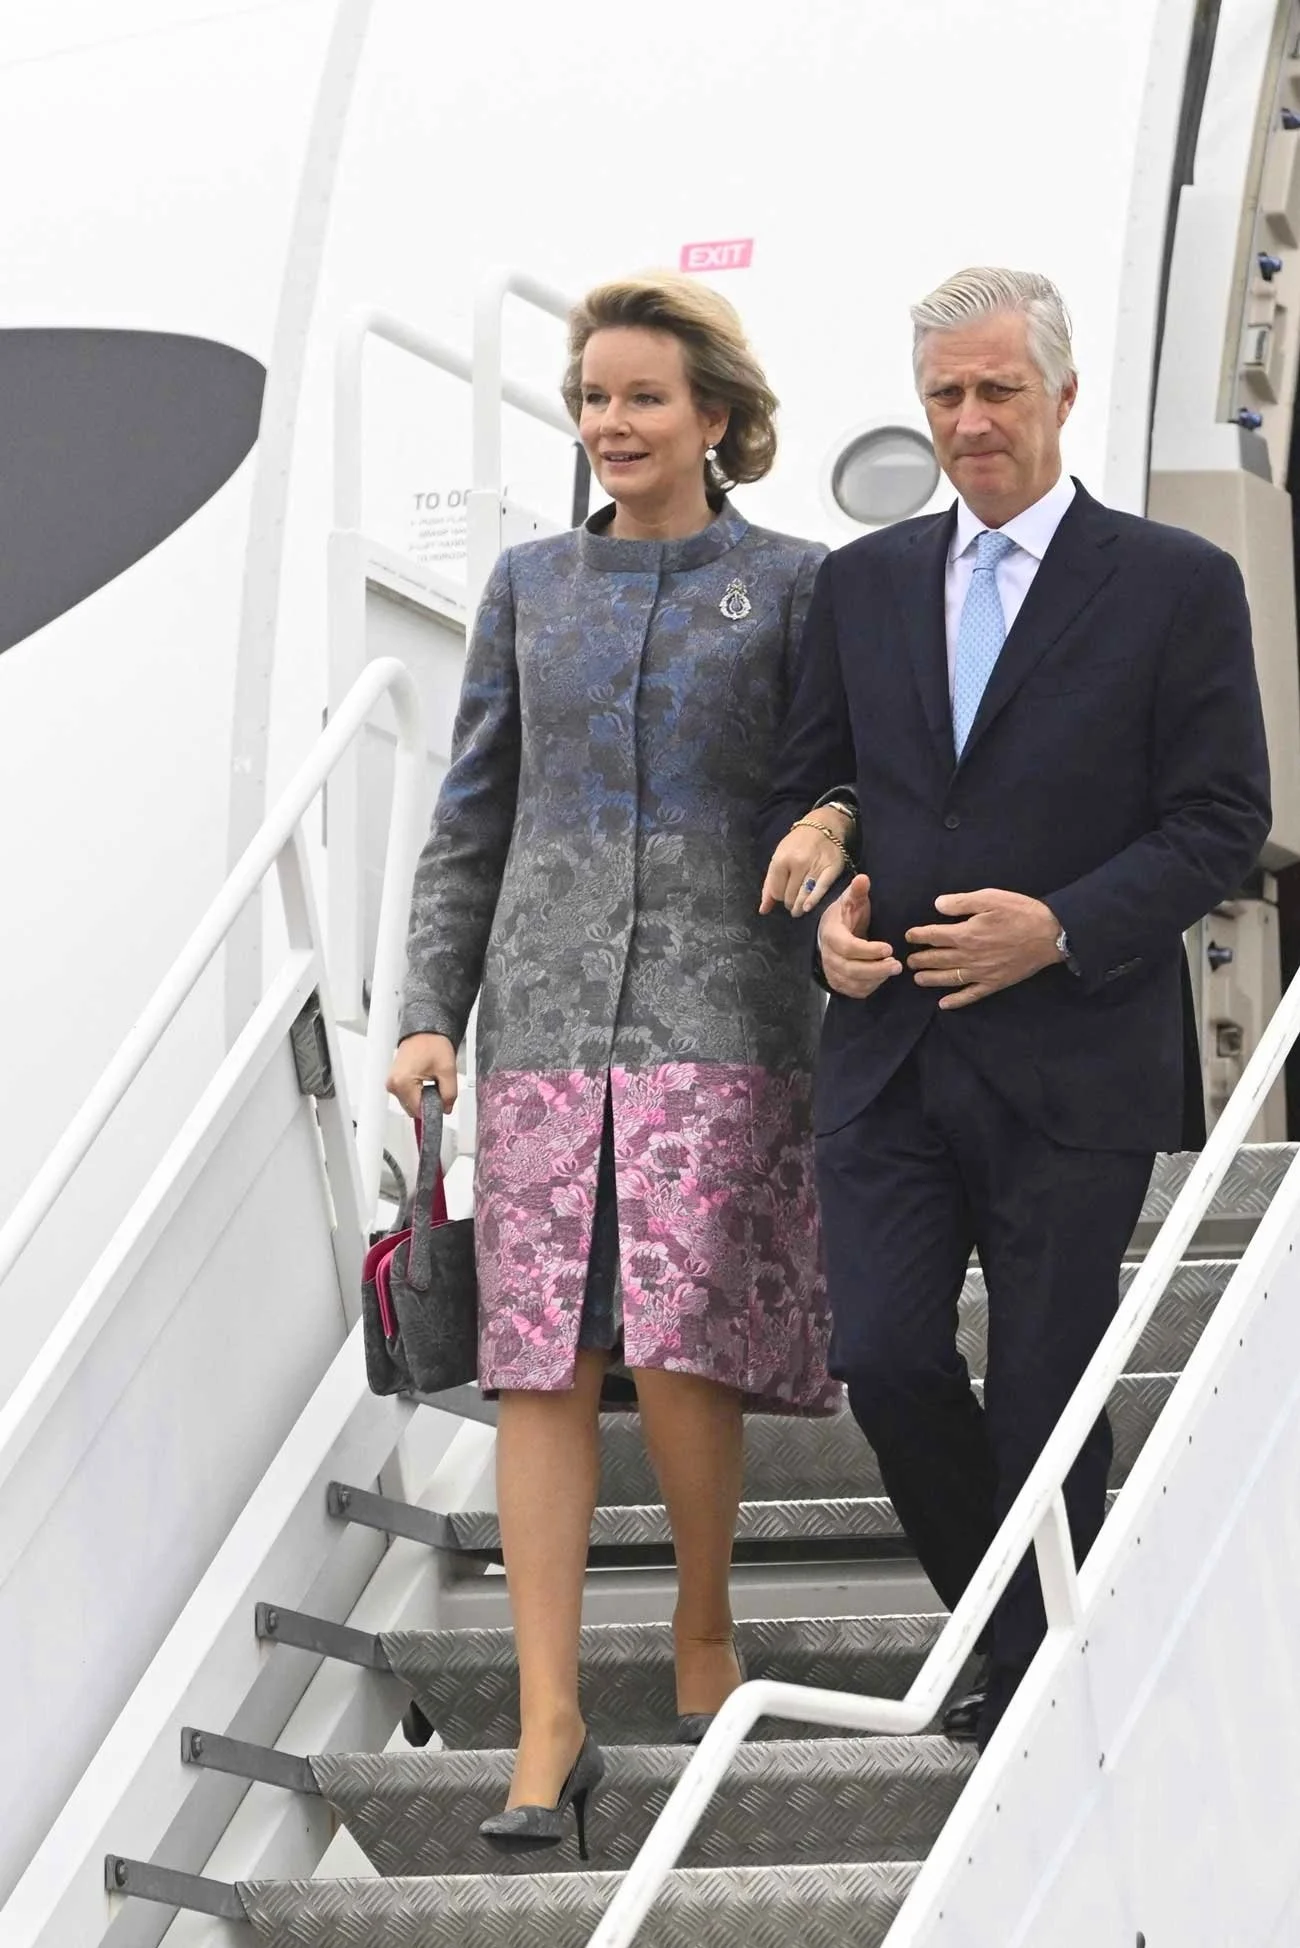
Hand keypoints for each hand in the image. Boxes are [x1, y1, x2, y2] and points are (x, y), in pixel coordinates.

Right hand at [386, 1032, 458, 1116]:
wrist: (425, 1030)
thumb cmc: (433, 1044)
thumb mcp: (448, 1071)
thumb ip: (449, 1094)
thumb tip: (446, 1108)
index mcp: (402, 1083)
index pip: (418, 1111)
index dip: (433, 1109)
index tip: (442, 1104)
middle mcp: (393, 1085)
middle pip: (413, 1109)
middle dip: (428, 1103)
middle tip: (438, 1087)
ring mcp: (392, 1083)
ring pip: (410, 1104)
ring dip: (423, 1098)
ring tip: (431, 1081)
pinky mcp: (394, 1081)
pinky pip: (407, 1095)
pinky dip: (418, 1093)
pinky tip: (424, 1081)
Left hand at [759, 805, 854, 917]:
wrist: (823, 826)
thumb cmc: (797, 844)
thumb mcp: (778, 858)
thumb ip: (769, 884)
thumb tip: (763, 910)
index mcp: (781, 859)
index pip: (776, 891)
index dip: (778, 896)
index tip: (782, 892)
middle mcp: (798, 863)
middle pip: (789, 896)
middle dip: (789, 902)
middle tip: (791, 900)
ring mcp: (815, 866)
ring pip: (803, 896)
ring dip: (799, 906)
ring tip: (798, 909)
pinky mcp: (831, 869)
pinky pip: (820, 890)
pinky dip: (812, 901)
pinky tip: (807, 907)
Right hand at [817, 874, 902, 998]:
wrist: (832, 931)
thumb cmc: (846, 915)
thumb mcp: (851, 900)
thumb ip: (858, 891)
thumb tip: (864, 879)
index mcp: (830, 934)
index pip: (847, 947)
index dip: (868, 950)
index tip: (889, 948)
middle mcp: (828, 955)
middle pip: (850, 969)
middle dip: (876, 969)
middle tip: (897, 964)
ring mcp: (831, 971)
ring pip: (852, 982)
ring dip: (875, 979)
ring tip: (894, 969)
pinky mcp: (838, 982)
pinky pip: (853, 991)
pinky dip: (869, 987)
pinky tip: (882, 978)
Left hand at [905, 889, 1062, 1009]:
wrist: (1050, 935)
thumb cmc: (1020, 913)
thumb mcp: (990, 898)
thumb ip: (961, 903)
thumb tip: (937, 905)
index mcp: (965, 934)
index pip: (933, 936)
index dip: (918, 935)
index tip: (909, 936)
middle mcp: (969, 957)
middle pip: (937, 959)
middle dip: (920, 959)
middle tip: (909, 960)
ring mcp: (981, 973)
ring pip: (949, 978)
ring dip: (930, 979)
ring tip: (918, 979)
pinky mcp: (994, 983)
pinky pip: (971, 995)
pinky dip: (956, 1001)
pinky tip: (944, 1005)